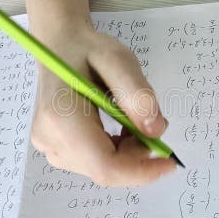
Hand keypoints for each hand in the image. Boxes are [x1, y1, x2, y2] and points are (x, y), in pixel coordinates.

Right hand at [30, 26, 176, 186]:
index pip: (105, 166)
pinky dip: (117, 152)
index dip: (141, 172)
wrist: (60, 45)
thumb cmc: (88, 49)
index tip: (169, 161)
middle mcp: (50, 139)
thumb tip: (155, 131)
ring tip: (132, 120)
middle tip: (151, 125)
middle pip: (105, 170)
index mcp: (62, 119)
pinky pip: (94, 163)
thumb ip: (138, 95)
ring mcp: (49, 147)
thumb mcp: (119, 60)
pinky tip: (121, 128)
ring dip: (128, 153)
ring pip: (102, 169)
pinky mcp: (55, 148)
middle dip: (137, 156)